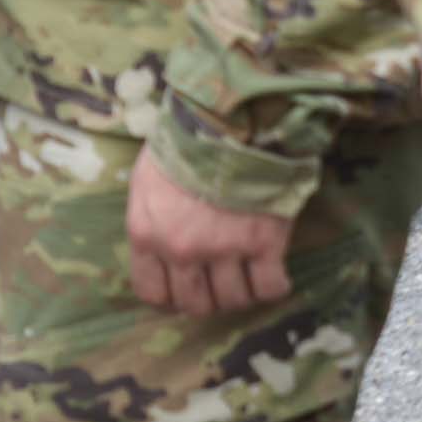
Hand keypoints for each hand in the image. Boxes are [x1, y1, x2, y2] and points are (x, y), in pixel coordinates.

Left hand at [127, 157, 294, 317]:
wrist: (230, 117)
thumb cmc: (184, 142)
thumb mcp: (147, 179)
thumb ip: (150, 218)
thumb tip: (160, 246)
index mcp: (146, 234)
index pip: (152, 292)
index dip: (171, 297)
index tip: (185, 290)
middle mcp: (181, 250)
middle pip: (196, 304)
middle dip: (210, 298)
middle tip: (221, 281)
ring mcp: (223, 249)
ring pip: (234, 301)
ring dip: (242, 293)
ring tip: (248, 274)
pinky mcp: (263, 243)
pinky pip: (270, 287)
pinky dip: (274, 286)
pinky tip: (273, 272)